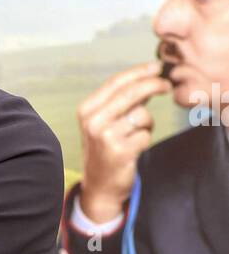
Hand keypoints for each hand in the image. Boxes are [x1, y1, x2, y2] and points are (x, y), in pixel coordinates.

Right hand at [77, 63, 171, 221]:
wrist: (100, 186)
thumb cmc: (105, 149)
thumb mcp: (105, 121)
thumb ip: (122, 100)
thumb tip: (149, 76)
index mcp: (86, 110)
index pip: (116, 82)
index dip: (139, 71)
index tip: (156, 67)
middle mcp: (93, 121)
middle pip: (130, 93)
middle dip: (153, 85)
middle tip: (166, 85)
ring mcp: (105, 137)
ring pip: (141, 115)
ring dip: (147, 124)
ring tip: (136, 134)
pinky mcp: (120, 152)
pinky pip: (146, 135)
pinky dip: (145, 140)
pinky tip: (134, 148)